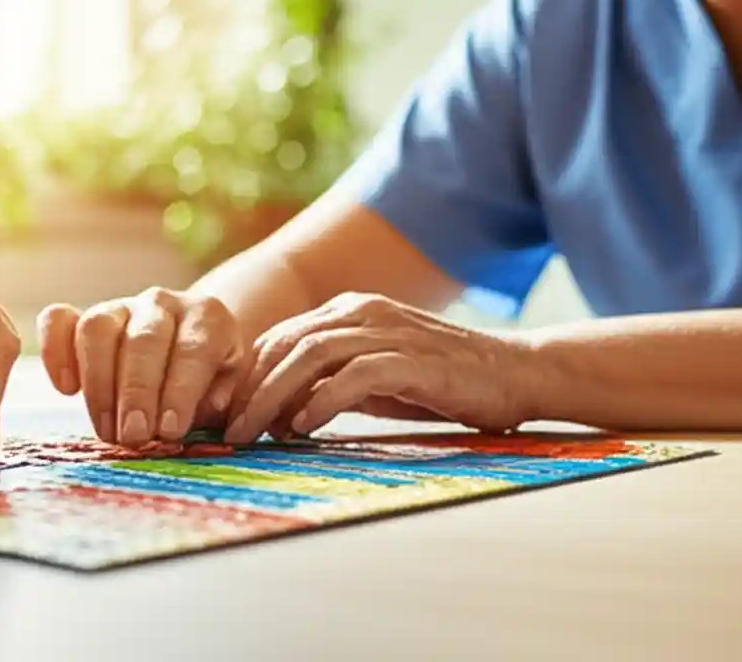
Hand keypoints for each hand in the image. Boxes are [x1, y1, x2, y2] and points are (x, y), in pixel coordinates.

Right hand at [37, 288, 243, 446]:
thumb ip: (224, 399)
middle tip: (134, 437)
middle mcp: (163, 304)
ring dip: (99, 384)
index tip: (170, 430)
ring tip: (107, 431)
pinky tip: (66, 389)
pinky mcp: (84, 316)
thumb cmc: (212, 380)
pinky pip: (58, 320)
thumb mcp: (230, 389)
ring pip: (98, 328)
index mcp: (208, 318)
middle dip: (136, 393)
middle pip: (143, 340)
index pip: (194, 349)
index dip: (180, 391)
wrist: (191, 349)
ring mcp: (121, 306)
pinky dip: (55, 351)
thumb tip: (209, 409)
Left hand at [225, 292, 538, 443]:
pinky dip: (323, 399)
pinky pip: (355, 374)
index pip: (279, 338)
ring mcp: (387, 331)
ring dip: (274, 396)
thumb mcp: (374, 378)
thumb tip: (279, 413)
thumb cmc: (440, 381)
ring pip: (311, 355)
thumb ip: (329, 384)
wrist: (513, 373)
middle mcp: (362, 312)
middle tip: (229, 431)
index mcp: (348, 310)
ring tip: (254, 432)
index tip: (228, 416)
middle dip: (250, 389)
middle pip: (286, 345)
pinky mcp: (413, 359)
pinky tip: (303, 426)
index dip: (247, 377)